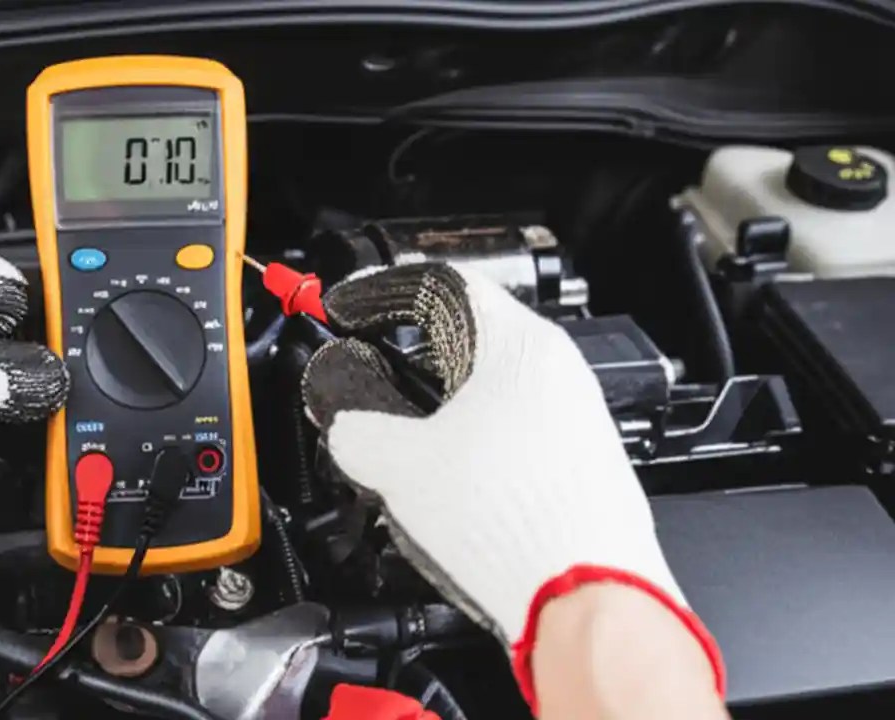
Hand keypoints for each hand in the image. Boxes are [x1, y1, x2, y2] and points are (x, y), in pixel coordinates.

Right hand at [301, 262, 721, 706]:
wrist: (587, 597)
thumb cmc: (516, 520)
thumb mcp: (401, 465)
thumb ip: (357, 429)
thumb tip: (343, 421)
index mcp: (522, 347)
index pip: (448, 283)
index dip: (387, 292)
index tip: (356, 309)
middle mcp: (562, 373)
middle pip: (472, 341)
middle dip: (413, 360)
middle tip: (373, 382)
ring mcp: (581, 421)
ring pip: (496, 395)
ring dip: (445, 412)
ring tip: (408, 448)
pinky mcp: (585, 469)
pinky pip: (520, 440)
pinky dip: (478, 451)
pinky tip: (456, 490)